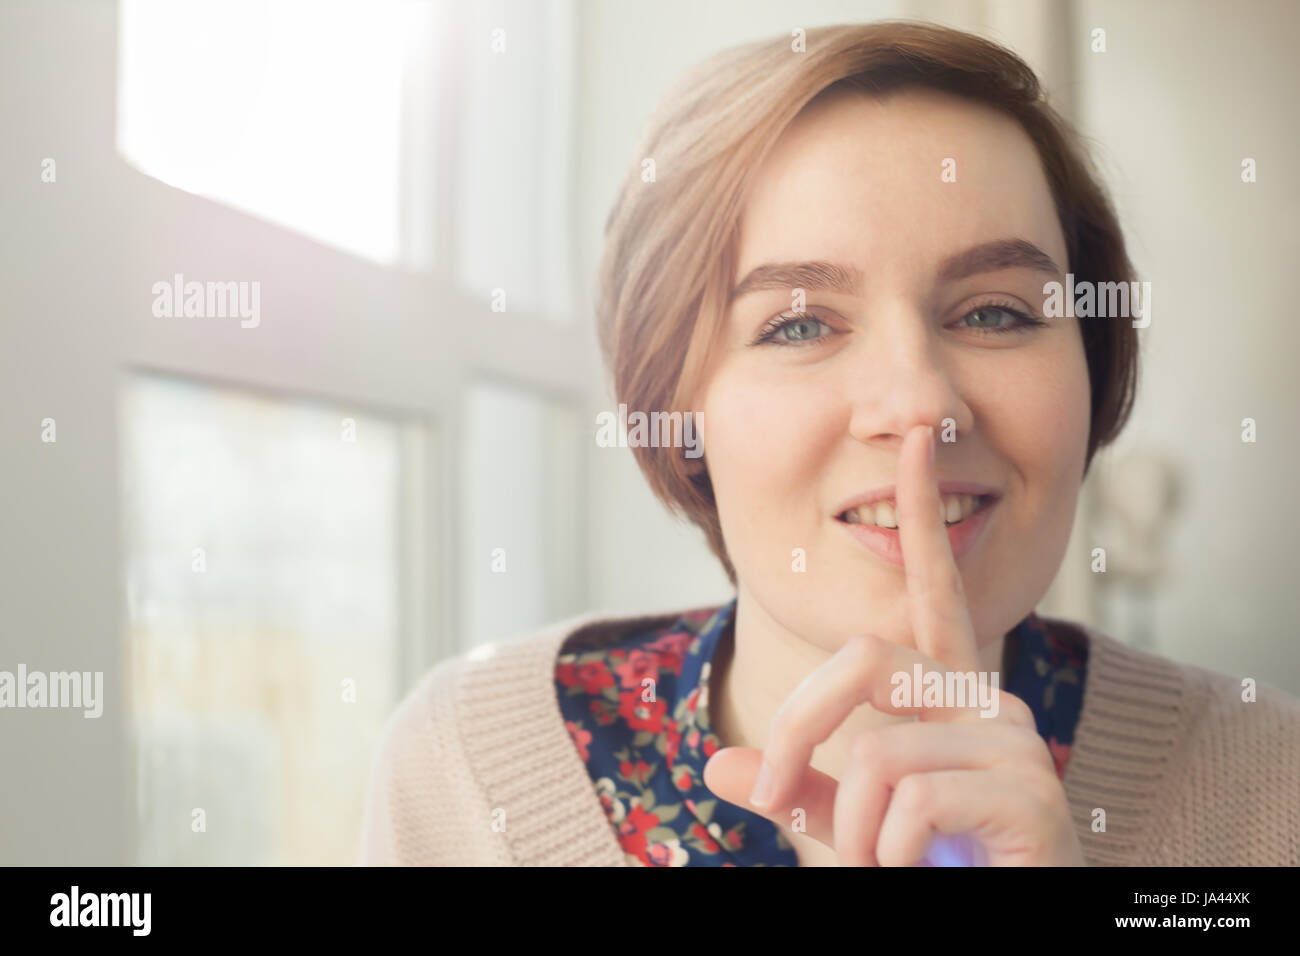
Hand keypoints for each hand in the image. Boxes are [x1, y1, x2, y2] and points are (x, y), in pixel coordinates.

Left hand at [703, 424, 1083, 865]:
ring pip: (874, 754)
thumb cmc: (934, 868)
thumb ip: (794, 787)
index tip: (913, 444)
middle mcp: (986, 699)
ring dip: (853, 832)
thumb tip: (712, 766)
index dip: (920, 515)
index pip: (930, 590)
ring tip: (887, 862)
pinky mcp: (1031, 792)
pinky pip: (908, 804)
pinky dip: (889, 853)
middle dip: (794, 733)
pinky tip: (926, 869)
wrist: (1010, 923)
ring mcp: (1015, 741)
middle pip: (861, 662)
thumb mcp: (851, 823)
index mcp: (948, 695)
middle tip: (775, 799)